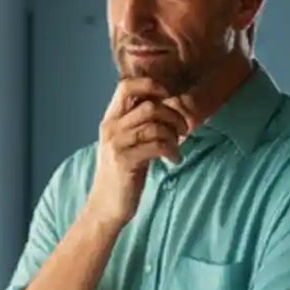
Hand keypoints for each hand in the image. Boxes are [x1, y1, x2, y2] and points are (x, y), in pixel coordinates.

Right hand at [86, 78, 188, 227]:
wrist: (106, 205)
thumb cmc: (123, 172)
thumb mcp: (128, 141)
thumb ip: (140, 121)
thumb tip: (169, 102)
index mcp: (111, 118)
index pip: (126, 85)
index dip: (150, 84)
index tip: (168, 97)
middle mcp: (111, 127)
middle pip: (149, 105)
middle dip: (173, 115)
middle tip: (183, 129)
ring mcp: (116, 144)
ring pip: (155, 125)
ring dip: (174, 135)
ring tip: (177, 147)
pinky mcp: (125, 161)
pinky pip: (157, 145)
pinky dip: (172, 151)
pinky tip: (174, 159)